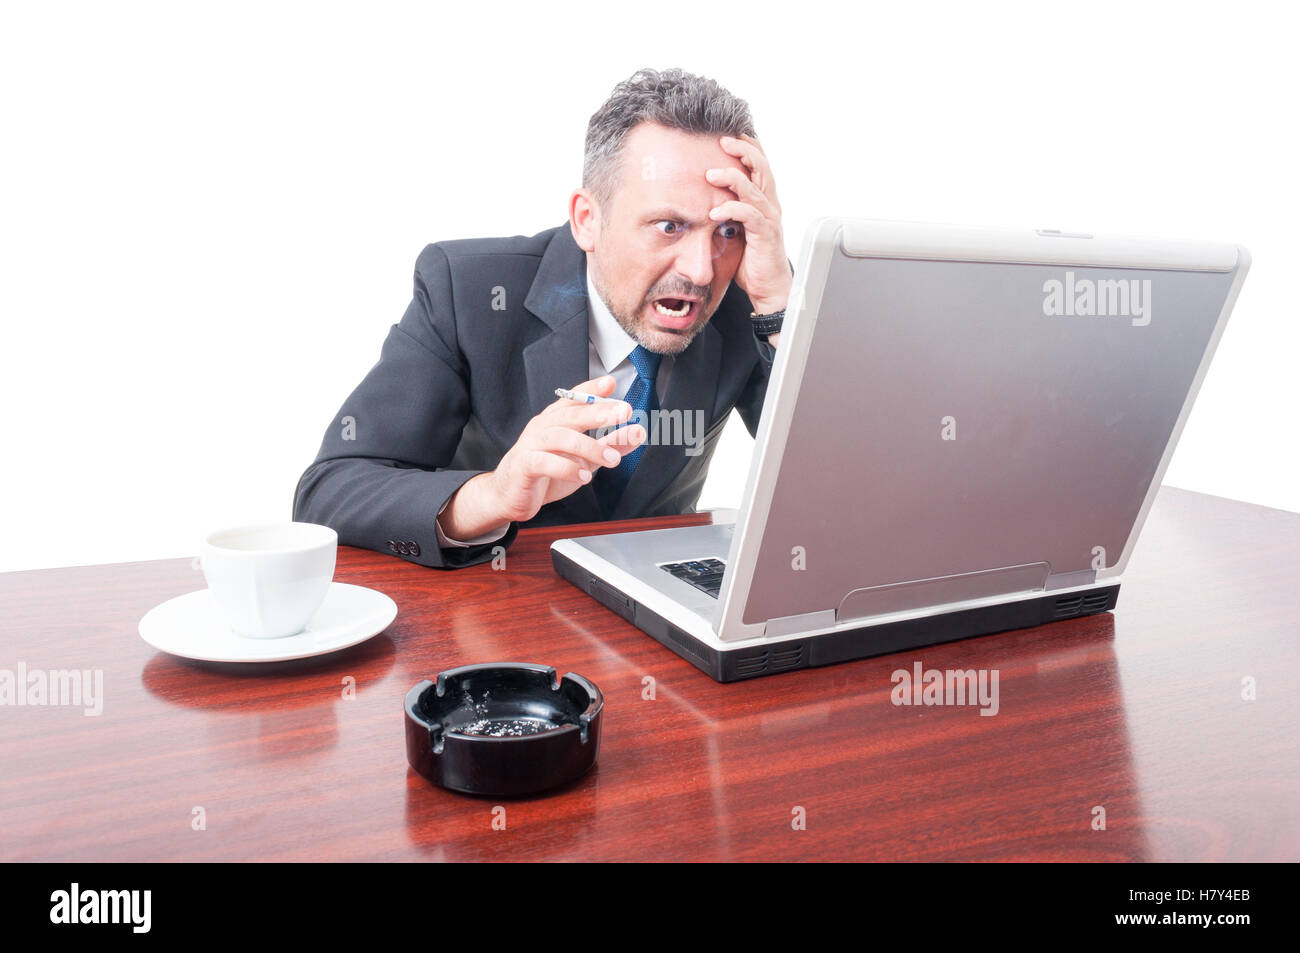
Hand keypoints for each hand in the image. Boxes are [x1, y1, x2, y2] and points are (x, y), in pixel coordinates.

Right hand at [439, 375, 644, 537]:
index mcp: (555, 420)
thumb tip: (637, 432)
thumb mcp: (584, 459)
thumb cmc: (545, 472)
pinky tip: (584, 477)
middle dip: (599, 412)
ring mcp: (531, 444)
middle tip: (623, 413)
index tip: (610, 383)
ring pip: (561, 437)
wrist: (509, 495)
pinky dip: (566, 468)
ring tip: (612, 459)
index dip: (591, 389)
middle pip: (571, 414)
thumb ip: (608, 445)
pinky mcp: (524, 465)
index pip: (574, 399)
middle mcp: (543, 427)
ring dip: (590, 447)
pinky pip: (545, 462)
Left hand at [706, 133, 791, 314]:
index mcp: (764, 200)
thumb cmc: (751, 260)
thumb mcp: (735, 229)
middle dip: (743, 150)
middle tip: (722, 140)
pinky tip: (714, 212)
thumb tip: (700, 200)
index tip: (728, 134)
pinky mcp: (765, 236)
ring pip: (754, 188)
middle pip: (761, 168)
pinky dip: (732, 210)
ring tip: (710, 174)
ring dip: (732, 178)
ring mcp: (769, 219)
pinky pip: (750, 216)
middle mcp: (770, 205)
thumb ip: (725, 212)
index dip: (747, 147)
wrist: (768, 289)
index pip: (759, 165)